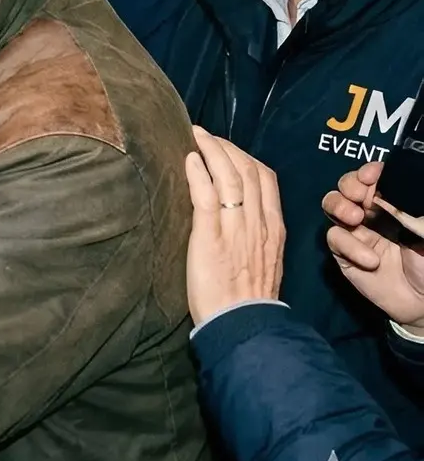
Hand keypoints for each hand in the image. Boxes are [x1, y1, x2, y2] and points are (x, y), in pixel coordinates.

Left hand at [184, 125, 284, 324]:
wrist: (243, 325)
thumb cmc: (246, 298)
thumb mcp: (263, 261)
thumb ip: (255, 236)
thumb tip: (236, 215)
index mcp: (272, 229)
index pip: (266, 180)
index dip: (246, 157)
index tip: (228, 147)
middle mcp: (257, 225)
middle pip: (248, 172)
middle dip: (227, 148)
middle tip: (207, 135)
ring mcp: (236, 230)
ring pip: (230, 178)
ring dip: (212, 151)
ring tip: (196, 136)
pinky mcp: (210, 239)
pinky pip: (207, 198)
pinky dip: (199, 175)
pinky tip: (189, 159)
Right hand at [324, 160, 423, 332]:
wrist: (423, 303)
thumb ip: (408, 209)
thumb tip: (386, 191)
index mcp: (394, 204)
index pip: (375, 178)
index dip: (369, 171)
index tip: (373, 174)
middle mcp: (371, 213)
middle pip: (347, 186)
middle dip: (349, 184)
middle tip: (359, 194)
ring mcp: (356, 232)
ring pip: (332, 205)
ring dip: (339, 206)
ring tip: (354, 218)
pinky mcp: (343, 254)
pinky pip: (335, 239)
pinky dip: (349, 246)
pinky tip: (370, 260)